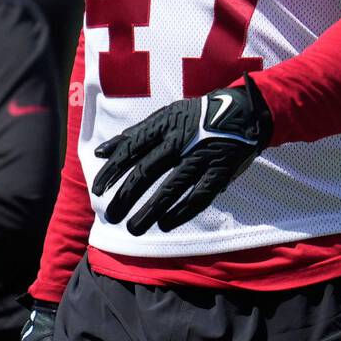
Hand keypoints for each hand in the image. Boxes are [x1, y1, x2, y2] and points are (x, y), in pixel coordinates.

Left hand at [91, 73, 272, 234]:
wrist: (242, 112)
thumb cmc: (196, 117)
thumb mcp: (164, 117)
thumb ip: (133, 135)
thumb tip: (99, 152)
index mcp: (164, 125)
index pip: (131, 148)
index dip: (112, 170)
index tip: (97, 190)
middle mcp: (180, 140)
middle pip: (147, 171)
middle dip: (126, 196)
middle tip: (111, 216)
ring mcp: (201, 157)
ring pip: (171, 187)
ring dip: (150, 210)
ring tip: (134, 228)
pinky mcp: (220, 171)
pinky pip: (199, 195)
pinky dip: (182, 212)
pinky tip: (165, 225)